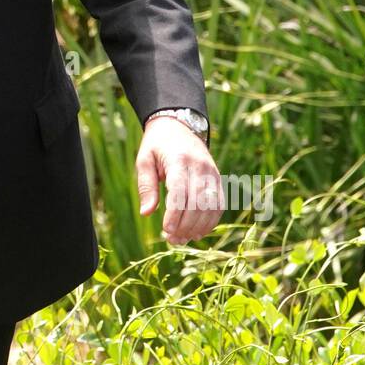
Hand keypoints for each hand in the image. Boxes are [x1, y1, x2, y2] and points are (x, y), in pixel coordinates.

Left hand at [137, 116, 223, 245]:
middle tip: (173, 240)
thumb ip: (146, 186)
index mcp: (179, 160)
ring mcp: (212, 172)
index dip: (175, 215)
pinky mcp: (218, 178)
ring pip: (212, 206)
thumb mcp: (144, 159)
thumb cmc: (158, 144)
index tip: (166, 230)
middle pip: (198, 202)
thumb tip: (146, 213)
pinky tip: (198, 231)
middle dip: (186, 225)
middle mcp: (200, 166)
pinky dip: (211, 221)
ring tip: (184, 239)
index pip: (180, 192)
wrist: (179, 124)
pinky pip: (220, 204)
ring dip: (199, 226)